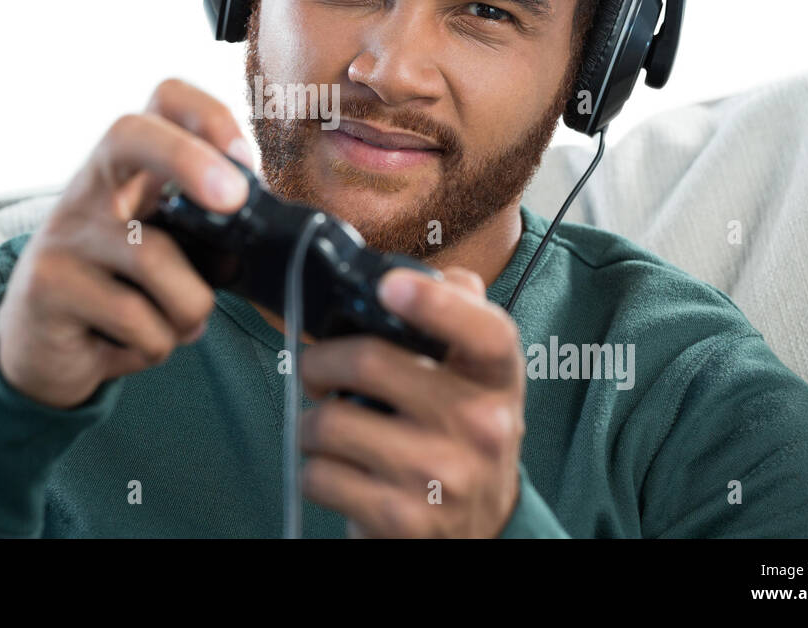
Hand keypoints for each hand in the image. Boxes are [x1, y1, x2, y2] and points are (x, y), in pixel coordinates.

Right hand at [0, 78, 253, 408]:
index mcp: (132, 165)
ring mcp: (65, 230)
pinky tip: (128, 345)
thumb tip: (255, 231)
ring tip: (171, 324)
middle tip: (234, 200)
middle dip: (189, 160)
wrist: (40, 345)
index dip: (209, 115)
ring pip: (156, 260)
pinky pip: (137, 320)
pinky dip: (155, 345)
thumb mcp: (168, 248)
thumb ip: (207, 232)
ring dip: (188, 309)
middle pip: (131, 134)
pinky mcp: (47, 283)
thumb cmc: (122, 288)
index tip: (245, 160)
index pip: (165, 100)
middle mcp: (92, 183)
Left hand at [297, 266, 524, 536]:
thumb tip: (415, 273)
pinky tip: (337, 472)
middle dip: (319, 362)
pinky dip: (311, 470)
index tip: (390, 285)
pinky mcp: (401, 520)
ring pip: (328, 423)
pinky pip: (318, 475)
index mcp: (497, 379)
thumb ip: (457, 319)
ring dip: (309, 424)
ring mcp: (441, 478)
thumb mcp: (477, 381)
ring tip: (329, 431)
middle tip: (318, 372)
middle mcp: (480, 427)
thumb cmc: (461, 440)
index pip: (484, 331)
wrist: (478, 534)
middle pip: (368, 362)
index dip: (435, 302)